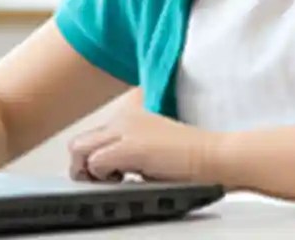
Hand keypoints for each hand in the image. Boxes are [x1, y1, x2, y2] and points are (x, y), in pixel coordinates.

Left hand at [68, 106, 220, 183]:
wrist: (215, 156)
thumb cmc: (191, 158)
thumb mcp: (152, 148)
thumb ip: (128, 152)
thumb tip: (106, 172)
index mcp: (130, 113)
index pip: (92, 135)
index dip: (94, 157)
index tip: (108, 172)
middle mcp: (124, 116)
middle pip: (79, 142)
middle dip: (84, 166)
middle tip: (104, 181)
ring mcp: (125, 129)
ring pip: (79, 150)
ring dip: (89, 170)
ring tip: (112, 181)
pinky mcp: (130, 146)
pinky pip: (95, 162)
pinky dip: (102, 177)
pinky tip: (124, 180)